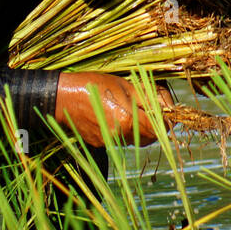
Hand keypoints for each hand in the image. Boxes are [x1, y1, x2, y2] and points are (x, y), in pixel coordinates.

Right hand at [53, 72, 173, 146]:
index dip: (166, 119)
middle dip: (153, 124)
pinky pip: (120, 139)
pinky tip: (111, 115)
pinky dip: (122, 129)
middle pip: (150, 137)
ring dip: (138, 127)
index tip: (165, 109)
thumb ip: (149, 98)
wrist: (62, 98)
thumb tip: (169, 107)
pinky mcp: (101, 145)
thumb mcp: (124, 85)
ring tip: (127, 109)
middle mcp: (121, 135)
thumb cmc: (93, 85)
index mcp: (128, 120)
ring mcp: (110, 142)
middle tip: (148, 107)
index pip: (160, 127)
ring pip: (135, 139)